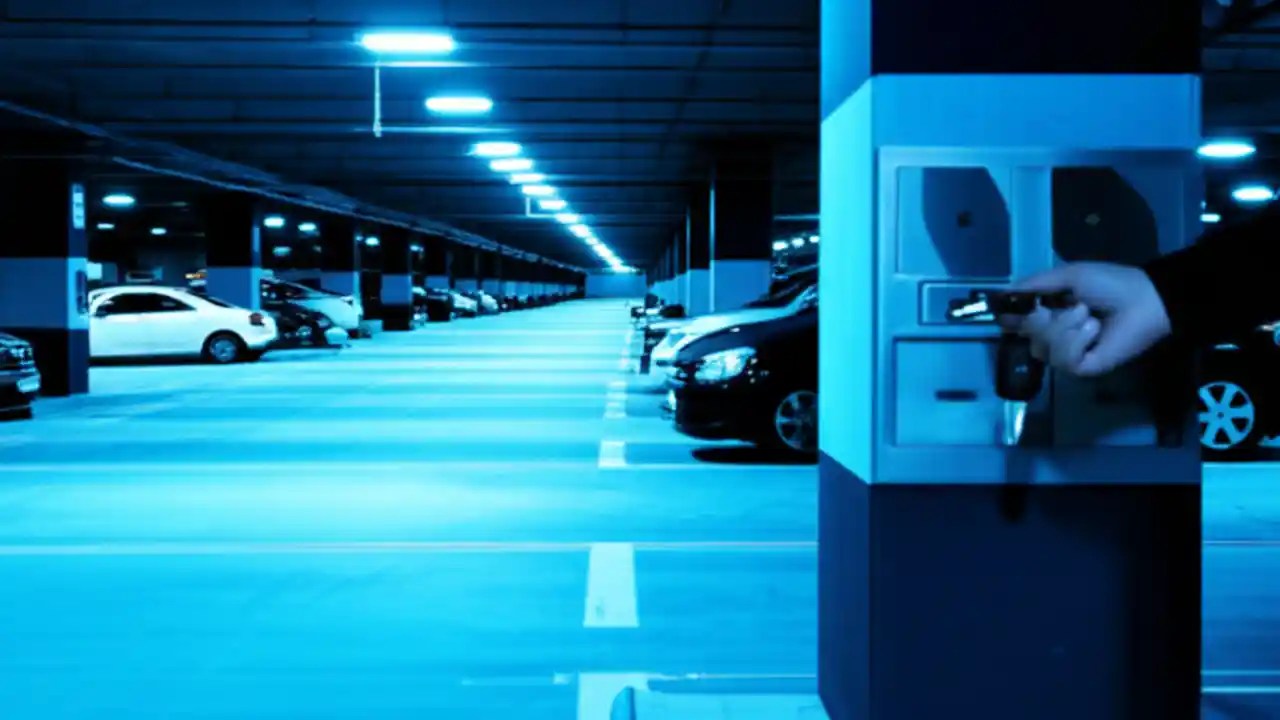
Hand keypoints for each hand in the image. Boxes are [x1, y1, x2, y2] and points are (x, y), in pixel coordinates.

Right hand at [1003, 262, 1171, 376]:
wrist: (1145, 300)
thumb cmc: (1110, 284)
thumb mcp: (1068, 275)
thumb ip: (1034, 284)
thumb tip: (1001, 294)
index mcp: (1049, 313)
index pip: (1017, 323)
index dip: (1011, 318)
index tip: (1008, 311)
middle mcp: (1055, 335)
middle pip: (1026, 337)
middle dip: (1041, 320)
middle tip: (1066, 307)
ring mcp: (1068, 354)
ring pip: (1043, 349)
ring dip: (1064, 329)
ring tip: (1089, 316)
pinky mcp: (1083, 367)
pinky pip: (1063, 360)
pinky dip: (1076, 341)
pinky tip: (1094, 331)